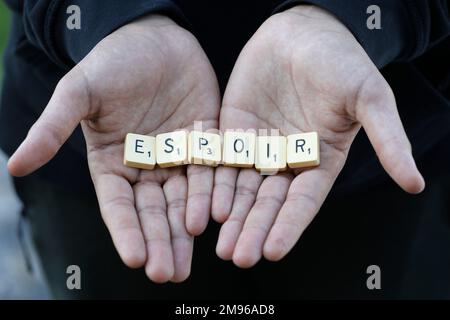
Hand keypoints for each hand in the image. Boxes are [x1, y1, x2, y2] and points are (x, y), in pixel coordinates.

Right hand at [8, 15, 219, 282]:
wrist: (154, 38)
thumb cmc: (113, 61)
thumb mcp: (79, 92)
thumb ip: (52, 128)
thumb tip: (14, 166)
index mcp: (114, 163)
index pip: (118, 206)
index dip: (126, 231)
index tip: (136, 258)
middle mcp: (146, 167)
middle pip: (153, 212)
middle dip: (160, 243)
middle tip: (167, 273)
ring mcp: (177, 158)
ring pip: (183, 201)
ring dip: (186, 231)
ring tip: (189, 262)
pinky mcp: (205, 143)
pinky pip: (210, 173)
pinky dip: (212, 194)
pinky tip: (216, 217)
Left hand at [212, 5, 423, 267]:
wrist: (303, 30)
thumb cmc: (340, 61)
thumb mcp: (369, 98)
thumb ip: (387, 139)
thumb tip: (416, 183)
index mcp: (319, 160)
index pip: (302, 202)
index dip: (288, 226)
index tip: (273, 251)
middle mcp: (286, 160)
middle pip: (267, 202)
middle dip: (253, 229)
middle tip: (239, 256)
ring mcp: (258, 146)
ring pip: (241, 187)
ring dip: (230, 215)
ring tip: (219, 243)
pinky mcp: (234, 129)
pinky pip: (220, 158)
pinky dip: (212, 181)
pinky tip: (203, 203)